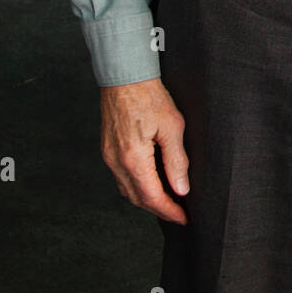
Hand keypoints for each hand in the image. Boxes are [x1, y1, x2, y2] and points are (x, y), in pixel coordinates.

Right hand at [99, 78, 189, 224]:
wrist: (124, 74)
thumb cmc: (147, 95)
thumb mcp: (172, 126)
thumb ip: (176, 161)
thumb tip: (181, 188)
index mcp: (133, 159)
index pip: (153, 197)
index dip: (169, 211)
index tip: (184, 218)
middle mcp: (117, 162)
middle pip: (138, 199)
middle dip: (159, 209)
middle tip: (178, 212)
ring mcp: (109, 156)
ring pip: (127, 190)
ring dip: (146, 199)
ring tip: (167, 199)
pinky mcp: (107, 148)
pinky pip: (121, 177)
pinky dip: (136, 185)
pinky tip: (149, 181)